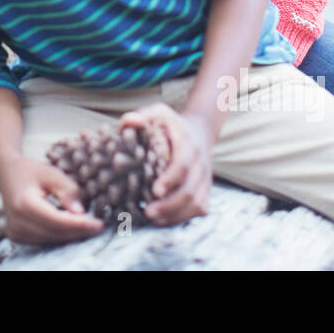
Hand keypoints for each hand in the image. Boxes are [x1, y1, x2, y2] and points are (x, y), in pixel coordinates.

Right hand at [0, 155, 103, 245]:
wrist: (7, 174)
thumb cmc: (31, 171)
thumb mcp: (51, 172)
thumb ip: (67, 190)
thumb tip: (80, 212)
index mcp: (23, 204)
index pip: (56, 220)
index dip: (79, 224)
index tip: (99, 224)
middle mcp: (16, 222)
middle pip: (55, 233)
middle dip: (78, 231)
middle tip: (98, 225)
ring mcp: (15, 232)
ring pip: (51, 239)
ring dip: (70, 234)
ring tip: (85, 223)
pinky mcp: (17, 237)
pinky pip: (44, 240)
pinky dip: (59, 234)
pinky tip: (68, 224)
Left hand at [119, 103, 212, 225]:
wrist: (201, 131)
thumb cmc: (172, 124)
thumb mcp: (159, 113)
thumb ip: (143, 116)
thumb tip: (128, 121)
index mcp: (189, 144)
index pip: (183, 164)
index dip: (170, 179)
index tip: (155, 191)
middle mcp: (201, 163)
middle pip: (190, 190)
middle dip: (169, 205)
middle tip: (147, 212)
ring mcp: (205, 179)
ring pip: (197, 203)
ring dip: (175, 214)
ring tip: (153, 219)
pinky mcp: (206, 190)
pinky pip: (200, 208)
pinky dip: (183, 217)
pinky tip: (164, 219)